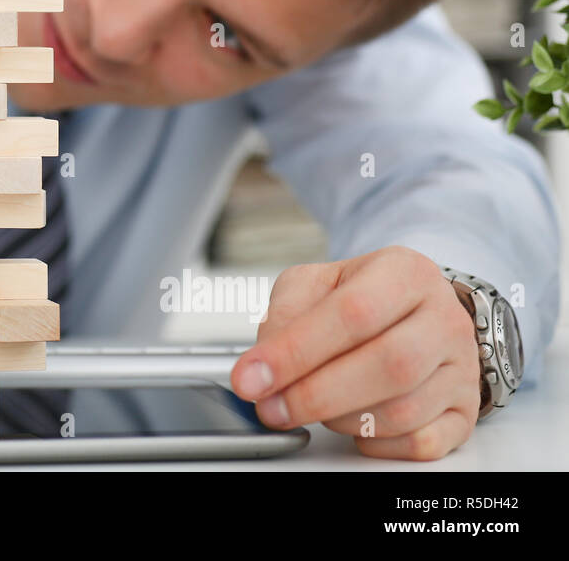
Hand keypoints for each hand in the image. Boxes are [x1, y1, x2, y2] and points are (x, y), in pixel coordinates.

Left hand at [229, 246, 481, 459]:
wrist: (413, 310)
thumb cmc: (360, 297)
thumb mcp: (313, 285)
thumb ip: (284, 316)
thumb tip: (262, 366)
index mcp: (405, 272)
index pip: (352, 314)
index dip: (295, 352)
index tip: (251, 378)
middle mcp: (443, 318)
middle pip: (388, 365)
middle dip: (315, 395)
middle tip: (271, 408)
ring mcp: (462, 367)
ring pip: (403, 411)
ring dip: (341, 419)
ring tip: (312, 405)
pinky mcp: (465, 410)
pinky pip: (422, 443)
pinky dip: (377, 443)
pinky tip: (354, 425)